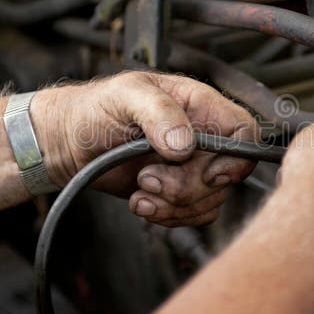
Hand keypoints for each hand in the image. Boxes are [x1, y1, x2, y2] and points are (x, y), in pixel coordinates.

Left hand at [31, 72, 258, 226]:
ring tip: (140, 189)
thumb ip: (158, 112)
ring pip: (212, 200)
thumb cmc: (95, 109)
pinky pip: (195, 215)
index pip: (244, 132)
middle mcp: (202, 137)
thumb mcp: (124, 97)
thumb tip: (186, 144)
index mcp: (200, 105)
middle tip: (147, 178)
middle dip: (188, 187)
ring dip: (174, 205)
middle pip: (227, 175)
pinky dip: (169, 216)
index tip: (208, 173)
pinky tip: (141, 202)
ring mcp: (192, 167)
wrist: (69, 143)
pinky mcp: (178, 192)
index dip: (236, 158)